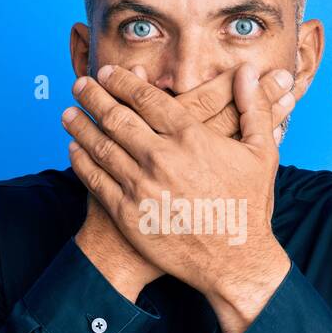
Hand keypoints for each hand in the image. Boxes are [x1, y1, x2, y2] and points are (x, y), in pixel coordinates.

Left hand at [63, 63, 293, 332]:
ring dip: (80, 125)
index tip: (107, 72)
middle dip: (94, 96)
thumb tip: (248, 70)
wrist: (235, 262)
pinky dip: (81, 161)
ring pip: (100, 146)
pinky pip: (96, 180)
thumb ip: (253, 108)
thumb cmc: (250, 206)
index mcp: (190, 137)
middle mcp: (161, 158)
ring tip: (69, 113)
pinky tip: (74, 150)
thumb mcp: (262, 153)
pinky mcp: (127, 214)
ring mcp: (141, 187)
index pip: (145, 98)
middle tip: (81, 85)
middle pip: (115, 117)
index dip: (122, 81)